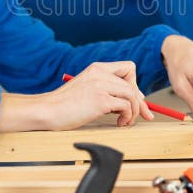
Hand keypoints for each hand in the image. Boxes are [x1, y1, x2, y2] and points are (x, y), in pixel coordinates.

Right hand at [0, 61, 152, 131]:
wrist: (47, 111)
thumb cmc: (63, 105)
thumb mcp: (86, 89)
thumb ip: (104, 89)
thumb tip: (128, 102)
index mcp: (97, 68)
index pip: (128, 69)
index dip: (135, 85)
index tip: (136, 100)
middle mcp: (100, 73)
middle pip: (133, 83)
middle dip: (141, 102)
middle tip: (145, 115)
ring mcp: (101, 85)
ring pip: (132, 95)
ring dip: (134, 112)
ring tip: (125, 122)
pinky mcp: (101, 100)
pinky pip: (126, 106)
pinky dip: (127, 117)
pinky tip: (119, 123)